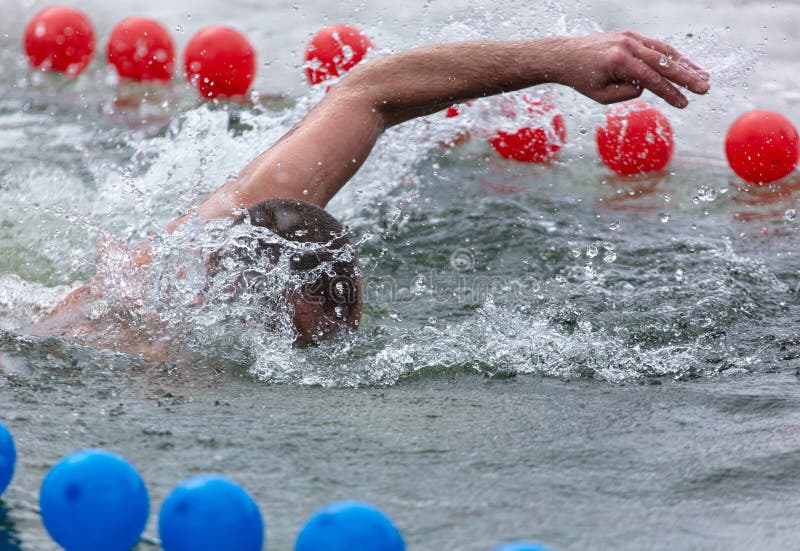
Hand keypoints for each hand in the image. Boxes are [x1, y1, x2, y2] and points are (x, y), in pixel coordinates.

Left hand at [553, 31, 709, 107]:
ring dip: (685, 64)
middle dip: (686, 76)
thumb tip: (648, 86)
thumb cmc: (582, 79)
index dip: (670, 93)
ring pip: (663, 51)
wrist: (566, 56)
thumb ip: (628, 93)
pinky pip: (655, 46)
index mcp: (619, 61)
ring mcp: (630, 37)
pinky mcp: (630, 35)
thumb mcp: (602, 96)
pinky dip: (671, 56)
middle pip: (664, 62)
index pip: (651, 79)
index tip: (684, 103)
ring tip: (702, 76)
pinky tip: (684, 65)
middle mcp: (627, 45)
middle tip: (705, 88)